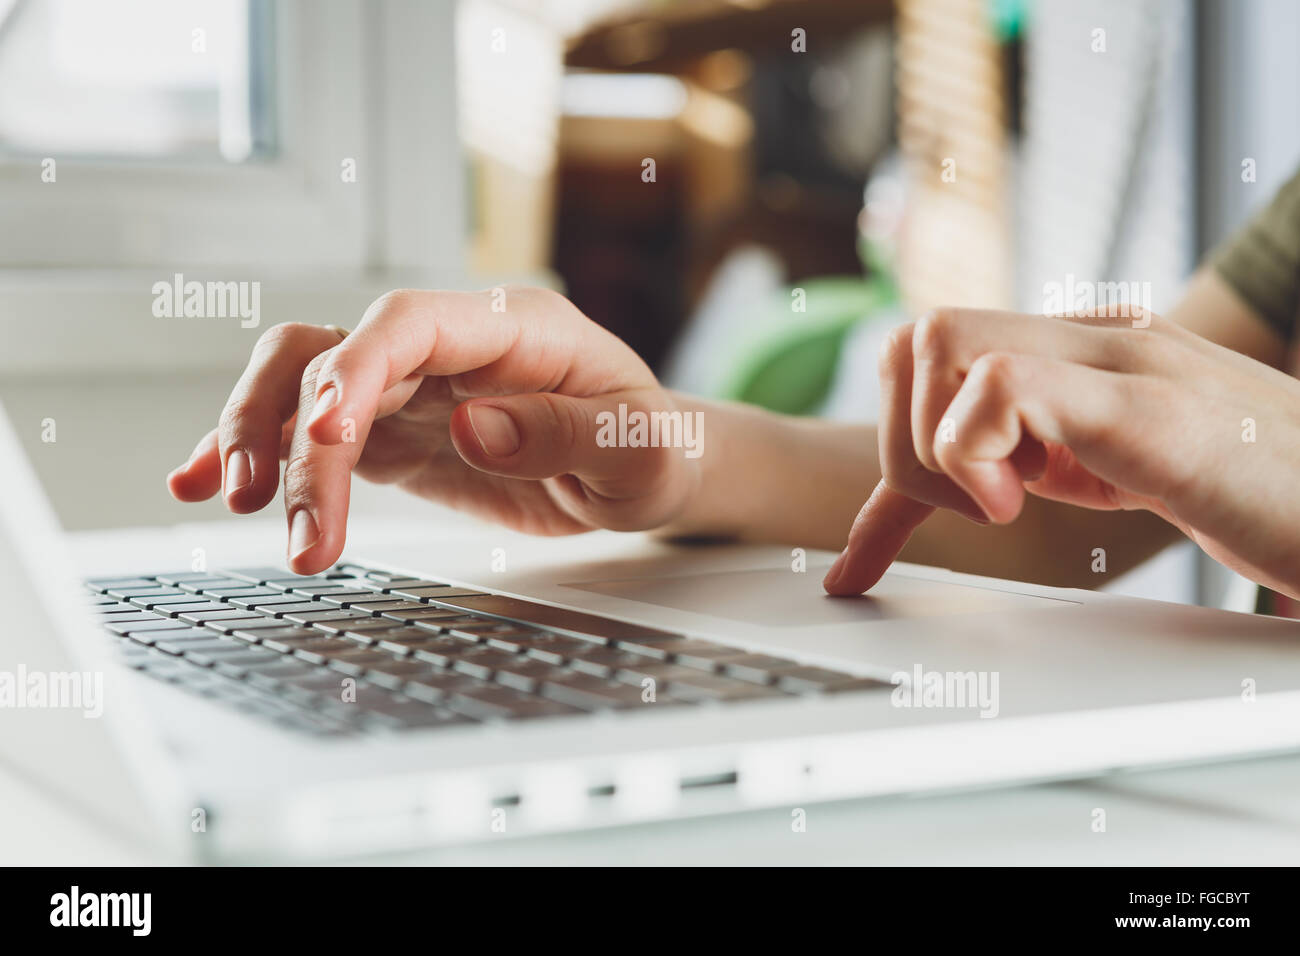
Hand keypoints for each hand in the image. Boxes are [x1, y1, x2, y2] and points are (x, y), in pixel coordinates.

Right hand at [168, 288, 699, 572]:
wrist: (647, 473)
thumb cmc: (656, 449)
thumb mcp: (641, 451)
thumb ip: (569, 434)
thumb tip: (475, 425)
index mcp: (513, 327)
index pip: (410, 323)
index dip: (356, 369)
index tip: (326, 436)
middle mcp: (451, 348)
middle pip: (336, 355)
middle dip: (288, 425)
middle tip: (274, 507)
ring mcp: (416, 388)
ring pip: (304, 385)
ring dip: (259, 439)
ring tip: (241, 506)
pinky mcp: (398, 433)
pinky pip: (313, 433)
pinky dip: (260, 452)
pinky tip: (206, 481)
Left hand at [823, 306, 1299, 598]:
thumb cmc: (1264, 497)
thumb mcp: (1120, 471)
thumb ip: (1048, 453)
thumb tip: (977, 474)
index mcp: (1084, 355)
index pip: (945, 353)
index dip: (891, 446)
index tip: (870, 554)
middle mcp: (1095, 339)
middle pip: (921, 332)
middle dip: (905, 437)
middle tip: (968, 508)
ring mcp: (1121, 361)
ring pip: (942, 338)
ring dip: (938, 442)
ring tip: (1004, 504)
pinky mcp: (1145, 404)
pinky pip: (1001, 385)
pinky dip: (974, 451)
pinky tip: (1018, 505)